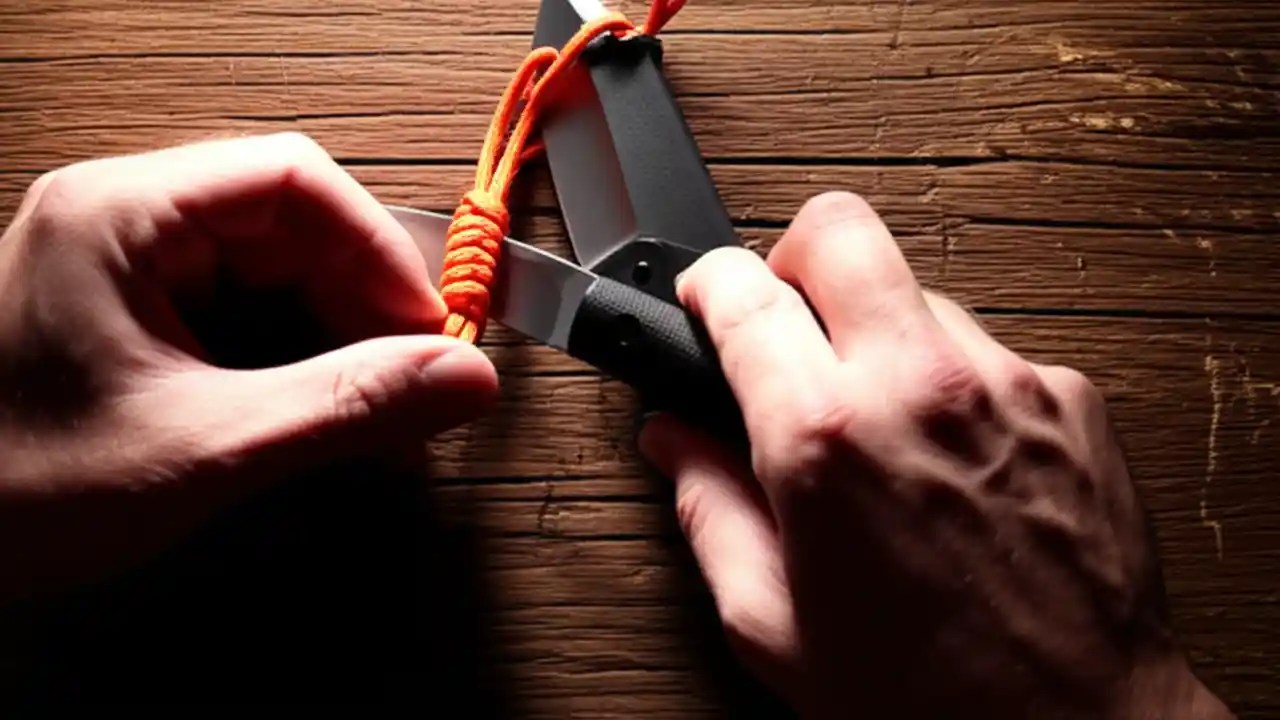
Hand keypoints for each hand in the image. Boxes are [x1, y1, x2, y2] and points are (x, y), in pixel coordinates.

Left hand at [0, 133, 496, 604]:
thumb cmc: (9, 488)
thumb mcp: (201, 446)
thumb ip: (342, 406)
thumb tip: (459, 376)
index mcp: (122, 215)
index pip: (294, 179)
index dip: (379, 250)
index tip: (428, 327)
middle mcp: (125, 224)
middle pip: (294, 226)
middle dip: (365, 304)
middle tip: (416, 382)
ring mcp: (129, 271)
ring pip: (278, 274)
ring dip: (341, 339)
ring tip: (380, 414)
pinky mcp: (137, 321)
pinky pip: (248, 317)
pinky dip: (301, 364)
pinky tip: (329, 416)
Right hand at [641, 193, 1231, 718]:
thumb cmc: (928, 702)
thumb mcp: (772, 624)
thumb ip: (707, 511)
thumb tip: (676, 444)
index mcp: (827, 441)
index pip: (744, 291)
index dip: (705, 282)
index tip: (701, 296)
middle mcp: (923, 389)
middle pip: (841, 229)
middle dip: (793, 257)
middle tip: (784, 322)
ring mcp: (1009, 384)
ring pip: (917, 290)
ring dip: (878, 334)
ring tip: (876, 421)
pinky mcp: (1071, 400)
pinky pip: (985, 351)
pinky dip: (950, 382)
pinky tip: (947, 458)